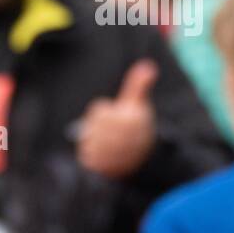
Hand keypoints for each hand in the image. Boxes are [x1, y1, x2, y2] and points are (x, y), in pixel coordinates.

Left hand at [76, 59, 157, 179]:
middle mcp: (122, 137)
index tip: (119, 120)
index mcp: (130, 119)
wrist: (142, 161)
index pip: (99, 109)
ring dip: (94, 140)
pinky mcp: (103, 167)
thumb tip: (148, 65)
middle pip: (90, 124)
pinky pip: (86, 154)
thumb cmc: (136, 127)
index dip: (106, 113)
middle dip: (99, 127)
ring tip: (108, 144)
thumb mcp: (138, 105)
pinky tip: (101, 155)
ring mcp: (112, 153)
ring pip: (87, 138)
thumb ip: (138, 85)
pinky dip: (90, 154)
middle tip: (113, 133)